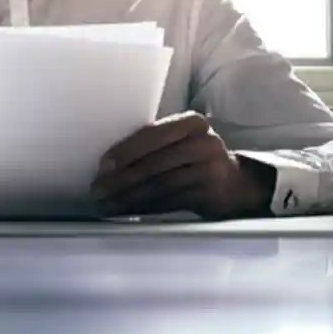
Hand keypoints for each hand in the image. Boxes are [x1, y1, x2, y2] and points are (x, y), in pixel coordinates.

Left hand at [89, 111, 273, 219]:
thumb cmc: (194, 157)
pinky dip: (143, 208)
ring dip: (128, 198)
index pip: (153, 135)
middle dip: (121, 179)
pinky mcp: (208, 195)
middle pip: (155, 163)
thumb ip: (154, 142)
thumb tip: (106, 163)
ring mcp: (209, 170)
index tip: (102, 165)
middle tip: (97, 190)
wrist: (235, 182)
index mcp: (192, 122)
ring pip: (159, 186)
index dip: (126, 151)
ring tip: (106, 205)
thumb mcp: (181, 140)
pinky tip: (126, 211)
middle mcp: (204, 143)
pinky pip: (168, 202)